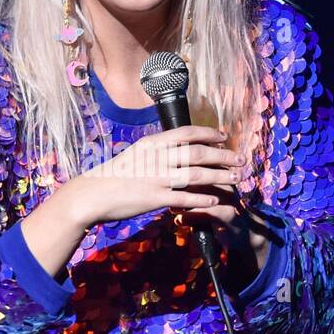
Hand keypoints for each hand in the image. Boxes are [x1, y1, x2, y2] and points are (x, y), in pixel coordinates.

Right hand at [59, 125, 245, 229]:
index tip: (224, 137)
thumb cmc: (113, 175)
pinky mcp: (154, 197)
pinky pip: (185, 198)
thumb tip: (174, 150)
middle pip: (199, 152)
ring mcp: (157, 177)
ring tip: (234, 180)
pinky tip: (215, 200)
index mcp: (153, 143)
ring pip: (197, 174)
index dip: (209, 133)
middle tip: (240, 159)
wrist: (93, 194)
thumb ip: (156, 152)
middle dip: (224, 156)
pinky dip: (202, 199)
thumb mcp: (135, 155)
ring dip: (220, 177)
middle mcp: (157, 157)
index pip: (187, 133)